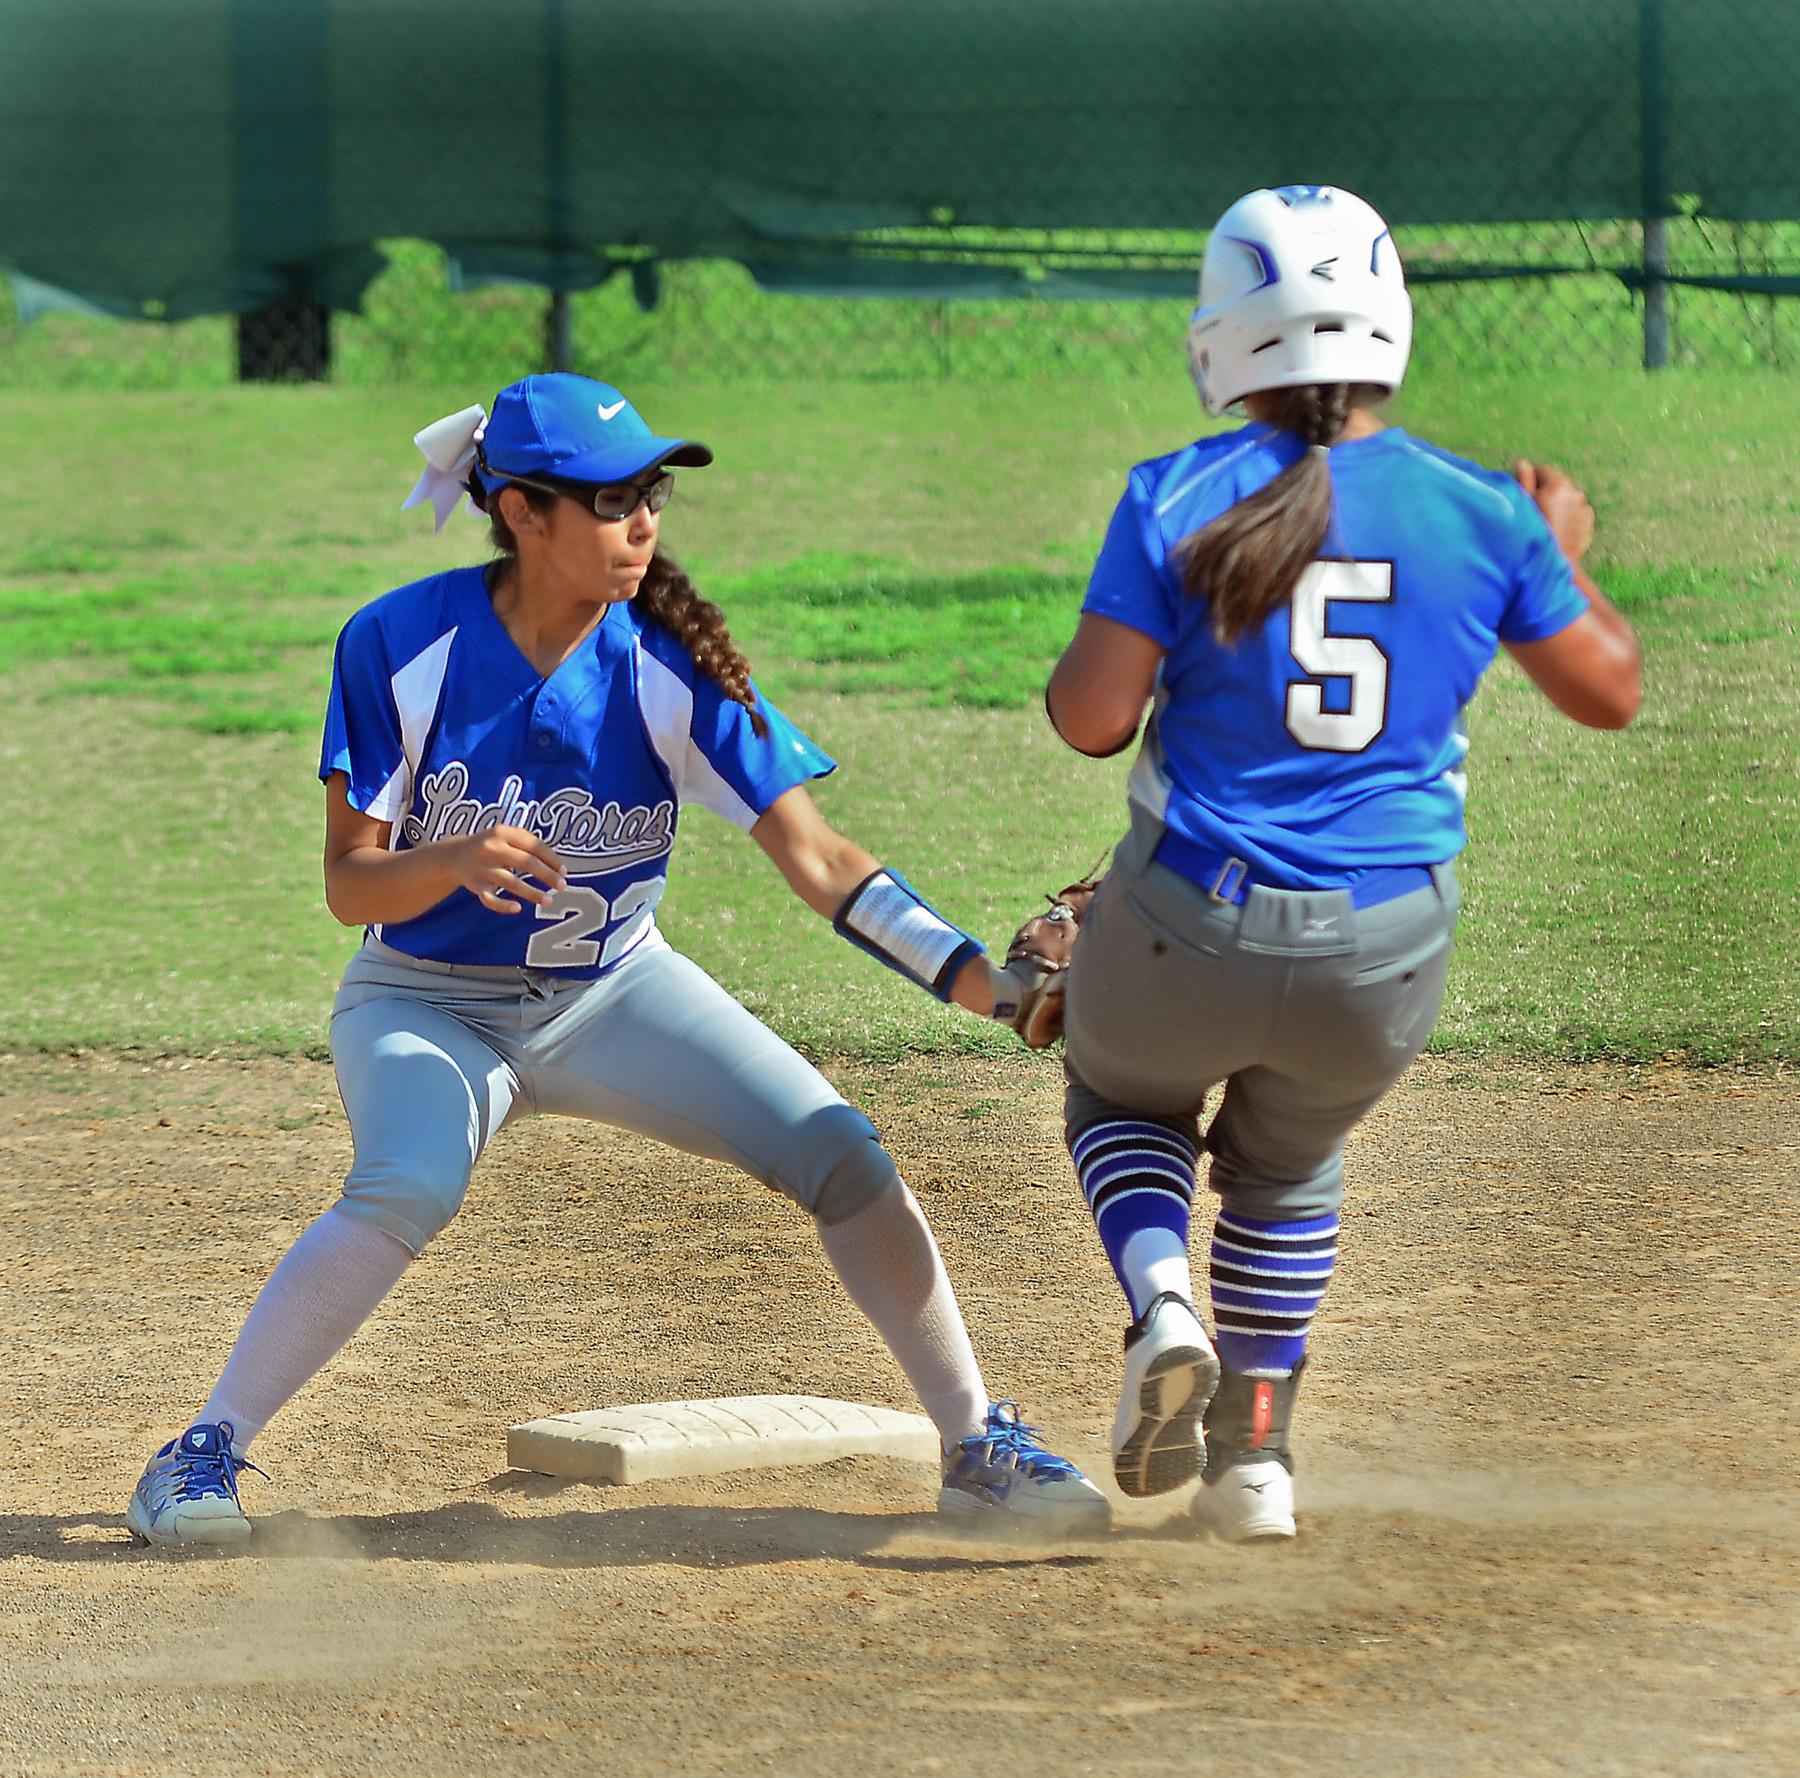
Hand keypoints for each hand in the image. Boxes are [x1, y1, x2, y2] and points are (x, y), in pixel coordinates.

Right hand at [445, 825, 568, 913]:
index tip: (564, 871)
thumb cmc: (491, 845)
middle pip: (526, 863)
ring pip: (511, 882)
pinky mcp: (475, 886)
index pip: (533, 845)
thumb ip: (528, 843)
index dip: (552, 859)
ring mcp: (482, 868)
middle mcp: (491, 849)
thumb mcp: (505, 834)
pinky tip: (518, 908)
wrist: (454, 855)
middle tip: (562, 886)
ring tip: (549, 900)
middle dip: (547, 875)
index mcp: (502, 833)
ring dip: (532, 893)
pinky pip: (490, 899)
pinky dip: (503, 905)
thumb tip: (556, 864)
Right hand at [1512, 460, 1594, 566]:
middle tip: (1535, 511)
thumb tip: (1522, 463)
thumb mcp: (1522, 506)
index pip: (1542, 470)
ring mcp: (1584, 506)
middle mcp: (1575, 491)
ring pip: (1567, 497)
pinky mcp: (1588, 521)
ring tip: (1547, 522)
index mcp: (1557, 484)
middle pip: (1557, 483)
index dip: (1531, 481)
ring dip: (1558, 504)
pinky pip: (1576, 512)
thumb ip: (1523, 481)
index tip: (1525, 497)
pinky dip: (1569, 516)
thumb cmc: (1533, 533)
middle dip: (1546, 492)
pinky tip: (1558, 529)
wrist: (1554, 562)